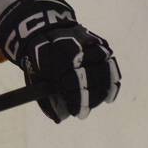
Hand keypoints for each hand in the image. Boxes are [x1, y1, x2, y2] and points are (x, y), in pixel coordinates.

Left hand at [0, 0, 120, 122]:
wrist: (43, 28)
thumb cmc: (38, 60)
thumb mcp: (35, 76)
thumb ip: (46, 97)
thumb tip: (61, 118)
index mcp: (57, 57)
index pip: (72, 83)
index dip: (77, 100)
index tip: (77, 113)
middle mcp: (76, 48)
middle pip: (91, 77)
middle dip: (90, 99)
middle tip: (85, 112)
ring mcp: (90, 43)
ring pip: (104, 69)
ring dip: (103, 90)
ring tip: (98, 103)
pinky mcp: (99, 42)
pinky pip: (110, 62)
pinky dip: (112, 79)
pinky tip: (110, 94)